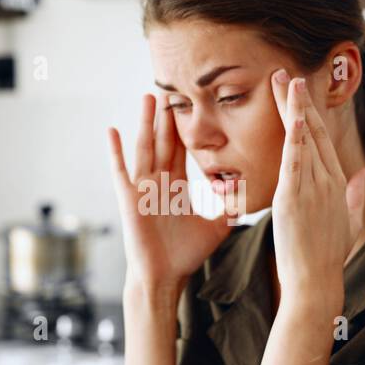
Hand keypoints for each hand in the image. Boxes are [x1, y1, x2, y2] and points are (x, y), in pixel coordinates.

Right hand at [107, 93, 237, 293]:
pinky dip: (116, 151)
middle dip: (165, 115)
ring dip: (146, 122)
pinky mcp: (130, 199)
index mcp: (176, 185)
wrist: (165, 276)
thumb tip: (253, 202)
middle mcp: (159, 182)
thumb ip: (230, 211)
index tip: (187, 104)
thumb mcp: (215, 227)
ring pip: (145, 147)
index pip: (180, 149)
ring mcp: (143, 188)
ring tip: (148, 97)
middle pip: (163, 141)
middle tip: (168, 87)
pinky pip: (121, 171)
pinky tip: (112, 130)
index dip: (183, 127)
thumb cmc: (185, 255)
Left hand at [268, 69, 364, 313]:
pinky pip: (294, 163)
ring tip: (281, 81)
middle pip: (311, 131)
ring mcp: (312, 188)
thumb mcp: (348, 220)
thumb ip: (355, 193)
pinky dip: (293, 139)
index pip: (321, 139)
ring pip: (302, 139)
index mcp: (337, 182)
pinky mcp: (295, 199)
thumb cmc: (329, 255)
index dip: (309, 112)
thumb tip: (364, 172)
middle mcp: (328, 180)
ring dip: (292, 108)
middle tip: (285, 73)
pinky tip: (291, 118)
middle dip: (298, 100)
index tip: (298, 91)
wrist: (317, 281)